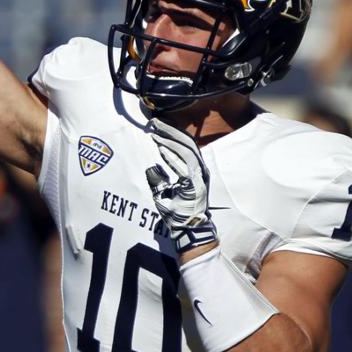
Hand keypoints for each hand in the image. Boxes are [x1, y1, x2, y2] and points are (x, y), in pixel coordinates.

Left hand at [144, 118, 217, 255]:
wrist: (187, 230)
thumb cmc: (177, 213)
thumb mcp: (163, 193)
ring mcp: (200, 174)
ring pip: (187, 148)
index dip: (170, 134)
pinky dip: (173, 154)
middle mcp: (199, 169)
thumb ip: (159, 180)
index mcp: (194, 170)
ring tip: (155, 132)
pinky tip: (160, 147)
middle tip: (154, 122)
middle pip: (187, 142)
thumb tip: (151, 168)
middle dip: (170, 130)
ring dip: (170, 138)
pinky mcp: (196, 181)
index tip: (155, 127)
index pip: (184, 146)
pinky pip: (185, 162)